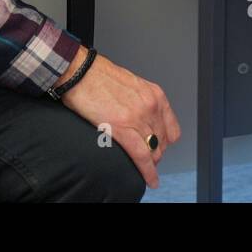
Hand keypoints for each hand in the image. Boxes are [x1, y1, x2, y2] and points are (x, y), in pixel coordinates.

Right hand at [57, 47, 181, 188]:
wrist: (80, 71)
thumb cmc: (99, 76)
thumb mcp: (132, 86)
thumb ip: (142, 103)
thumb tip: (143, 121)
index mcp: (154, 95)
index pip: (172, 129)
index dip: (165, 143)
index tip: (159, 149)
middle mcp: (150, 106)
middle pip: (163, 142)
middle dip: (156, 154)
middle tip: (146, 159)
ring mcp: (138, 117)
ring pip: (154, 151)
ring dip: (151, 164)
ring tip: (145, 170)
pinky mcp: (121, 128)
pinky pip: (141, 156)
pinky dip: (147, 172)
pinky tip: (150, 180)